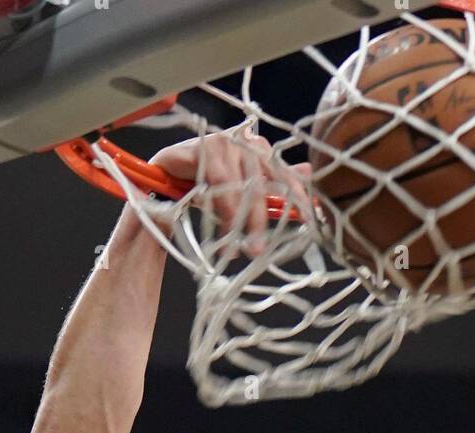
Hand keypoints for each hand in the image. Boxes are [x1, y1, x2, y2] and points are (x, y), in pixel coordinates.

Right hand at [149, 127, 311, 256]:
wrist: (164, 186)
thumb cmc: (205, 189)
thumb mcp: (242, 193)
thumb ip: (273, 185)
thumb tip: (309, 173)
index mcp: (256, 148)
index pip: (282, 171)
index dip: (296, 194)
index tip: (309, 219)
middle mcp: (240, 140)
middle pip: (260, 181)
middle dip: (259, 220)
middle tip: (257, 250)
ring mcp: (219, 141)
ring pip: (238, 184)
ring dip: (237, 220)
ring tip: (235, 247)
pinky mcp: (197, 148)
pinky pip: (215, 180)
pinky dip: (220, 209)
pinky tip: (221, 230)